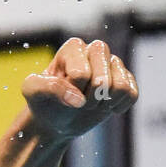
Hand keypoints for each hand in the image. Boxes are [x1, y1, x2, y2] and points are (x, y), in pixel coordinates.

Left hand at [21, 38, 137, 143]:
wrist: (55, 119)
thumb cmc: (43, 100)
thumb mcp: (32, 91)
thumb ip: (49, 88)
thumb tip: (78, 100)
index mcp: (73, 47)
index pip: (81, 74)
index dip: (71, 92)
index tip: (61, 94)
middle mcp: (96, 50)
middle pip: (102, 81)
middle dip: (88, 100)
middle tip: (78, 103)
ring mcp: (113, 64)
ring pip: (122, 86)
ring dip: (104, 104)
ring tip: (92, 104)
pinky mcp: (126, 79)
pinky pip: (132, 94)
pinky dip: (119, 107)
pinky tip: (106, 107)